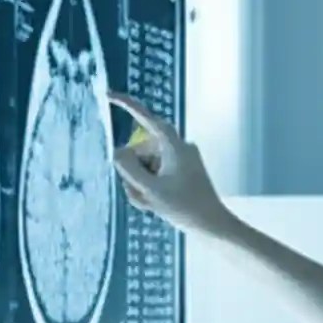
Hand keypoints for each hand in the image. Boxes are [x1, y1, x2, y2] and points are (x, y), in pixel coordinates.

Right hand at [110, 92, 230, 234]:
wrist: (213, 226)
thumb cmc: (185, 207)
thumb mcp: (150, 189)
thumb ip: (129, 168)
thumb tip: (118, 151)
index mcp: (174, 146)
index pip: (146, 118)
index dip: (127, 105)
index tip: (109, 96)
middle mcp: (178, 148)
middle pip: (140, 150)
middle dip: (133, 173)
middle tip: (142, 196)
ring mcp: (180, 160)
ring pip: (145, 165)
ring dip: (140, 185)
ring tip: (150, 205)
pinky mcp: (180, 172)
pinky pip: (155, 174)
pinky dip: (149, 188)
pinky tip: (155, 206)